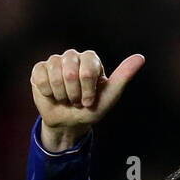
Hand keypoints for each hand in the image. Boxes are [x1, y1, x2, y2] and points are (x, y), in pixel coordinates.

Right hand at [30, 49, 144, 149]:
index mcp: (90, 59)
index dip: (87, 90)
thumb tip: (140, 57)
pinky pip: (40, 77)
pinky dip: (48, 92)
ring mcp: (55, 61)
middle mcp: (72, 56)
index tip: (89, 101)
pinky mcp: (39, 69)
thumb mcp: (110, 96)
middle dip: (74, 94)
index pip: (87, 70)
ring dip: (61, 95)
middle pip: (69, 72)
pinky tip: (53, 95)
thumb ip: (123, 76)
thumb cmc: (92, 108)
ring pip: (54, 74)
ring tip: (66, 99)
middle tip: (77, 101)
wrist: (70, 123)